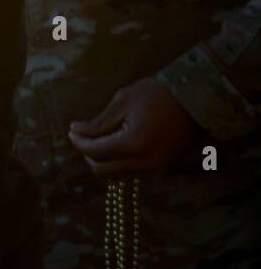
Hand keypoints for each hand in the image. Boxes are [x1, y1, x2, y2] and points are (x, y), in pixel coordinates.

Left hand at [68, 77, 200, 176]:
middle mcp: (146, 162)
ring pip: (118, 174)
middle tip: (82, 136)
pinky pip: (132, 171)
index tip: (72, 130)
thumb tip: (75, 130)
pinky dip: (118, 162)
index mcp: (133, 145)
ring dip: (103, 160)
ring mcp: (156, 167)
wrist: (197, 98)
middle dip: (88, 155)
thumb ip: (98, 122)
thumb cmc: (158, 94)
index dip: (78, 142)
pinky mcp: (163, 166)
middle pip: (103, 170)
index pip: (95, 152)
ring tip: (98, 139)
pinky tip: (115, 144)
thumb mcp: (123, 102)